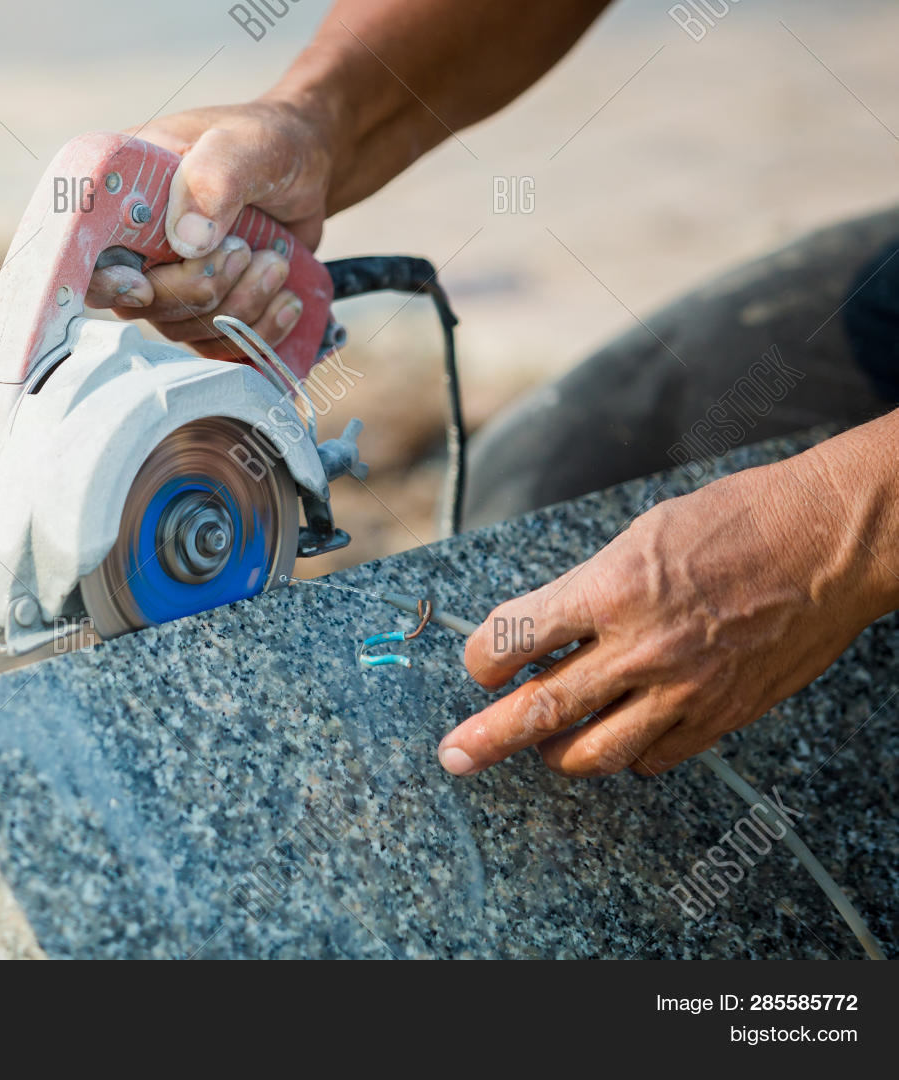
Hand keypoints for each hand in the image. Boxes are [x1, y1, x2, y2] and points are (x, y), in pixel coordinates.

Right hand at [84, 98, 333, 350]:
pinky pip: (216, 346)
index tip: (143, 287)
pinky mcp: (206, 307)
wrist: (308, 165)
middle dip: (200, 290)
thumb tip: (186, 241)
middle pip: (140, 304)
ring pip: (183, 330)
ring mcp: (171, 280)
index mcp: (124, 197)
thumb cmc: (269, 142)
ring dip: (239, 308)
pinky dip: (257, 334)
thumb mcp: (247, 145)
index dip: (105, 282)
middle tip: (245, 249)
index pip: (87, 252)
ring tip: (276, 262)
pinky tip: (287, 299)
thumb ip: (215, 179)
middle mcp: (137, 244)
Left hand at [436, 450, 887, 777]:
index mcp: (609, 589)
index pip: (513, 639)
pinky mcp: (720, 717)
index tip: (479, 666)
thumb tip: (542, 633)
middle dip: (485, 738)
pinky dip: (627, 755)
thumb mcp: (638, 537)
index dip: (483, 659)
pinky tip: (620, 735)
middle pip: (538, 709)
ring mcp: (682, 690)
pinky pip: (653, 760)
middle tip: (455, 756)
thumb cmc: (734, 523)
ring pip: (593, 753)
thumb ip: (587, 591)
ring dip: (556, 754)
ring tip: (543, 746)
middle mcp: (639, 647)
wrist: (828, 542)